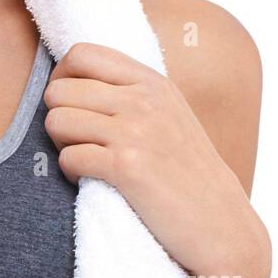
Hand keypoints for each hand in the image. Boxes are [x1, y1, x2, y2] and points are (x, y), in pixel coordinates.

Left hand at [43, 41, 269, 277]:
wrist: (221, 223)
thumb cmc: (187, 173)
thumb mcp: (168, 115)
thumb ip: (129, 92)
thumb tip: (70, 78)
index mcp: (152, 83)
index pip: (81, 54)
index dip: (63, 78)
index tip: (72, 104)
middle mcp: (144, 100)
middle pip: (60, 89)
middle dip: (59, 117)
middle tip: (79, 140)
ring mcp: (135, 132)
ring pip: (56, 121)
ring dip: (62, 145)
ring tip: (85, 159)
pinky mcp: (126, 167)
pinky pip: (68, 158)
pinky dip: (71, 172)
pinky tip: (91, 180)